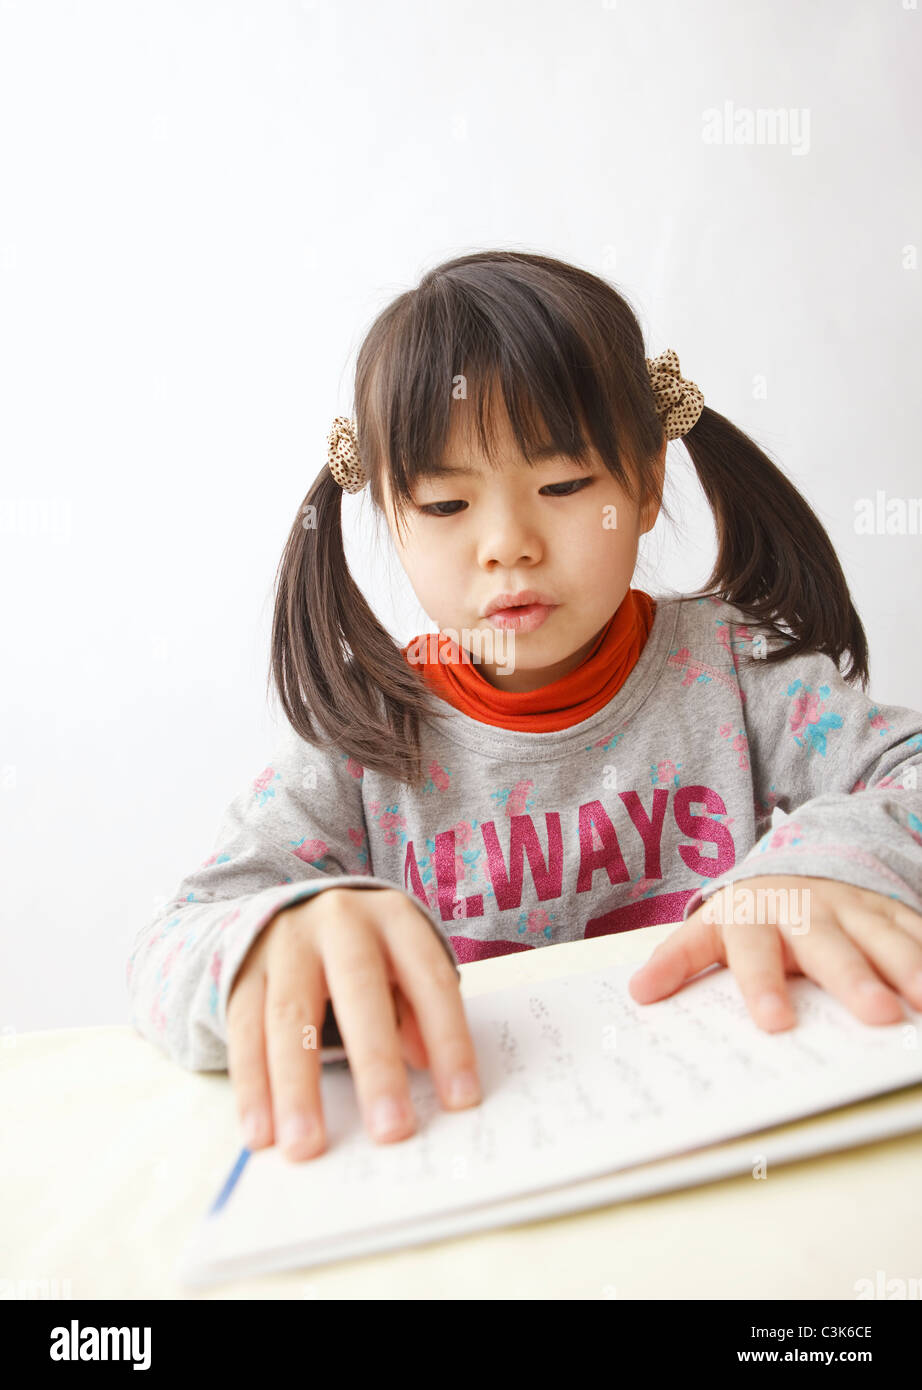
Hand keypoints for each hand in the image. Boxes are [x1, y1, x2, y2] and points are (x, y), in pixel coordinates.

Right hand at [226, 887, 480, 1160]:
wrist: (289, 908)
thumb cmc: (364, 951)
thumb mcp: (400, 964)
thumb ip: (416, 1009)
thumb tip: (428, 1064)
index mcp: (394, 918)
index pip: (430, 979)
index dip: (449, 1039)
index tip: (461, 1100)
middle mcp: (340, 922)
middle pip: (360, 993)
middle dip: (377, 1066)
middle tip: (391, 1130)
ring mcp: (285, 943)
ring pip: (290, 1017)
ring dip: (297, 1088)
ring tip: (306, 1146)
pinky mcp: (242, 971)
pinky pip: (244, 1030)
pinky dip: (251, 1086)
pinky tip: (260, 1132)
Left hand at [628, 875, 921, 1030]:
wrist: (797, 866)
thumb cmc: (749, 918)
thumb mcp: (709, 930)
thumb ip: (677, 960)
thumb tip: (638, 994)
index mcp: (755, 919)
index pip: (755, 953)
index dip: (763, 986)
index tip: (774, 1024)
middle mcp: (807, 911)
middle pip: (831, 947)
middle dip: (854, 980)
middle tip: (876, 1017)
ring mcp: (854, 909)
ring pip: (886, 939)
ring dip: (911, 969)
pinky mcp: (891, 911)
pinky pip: (917, 930)